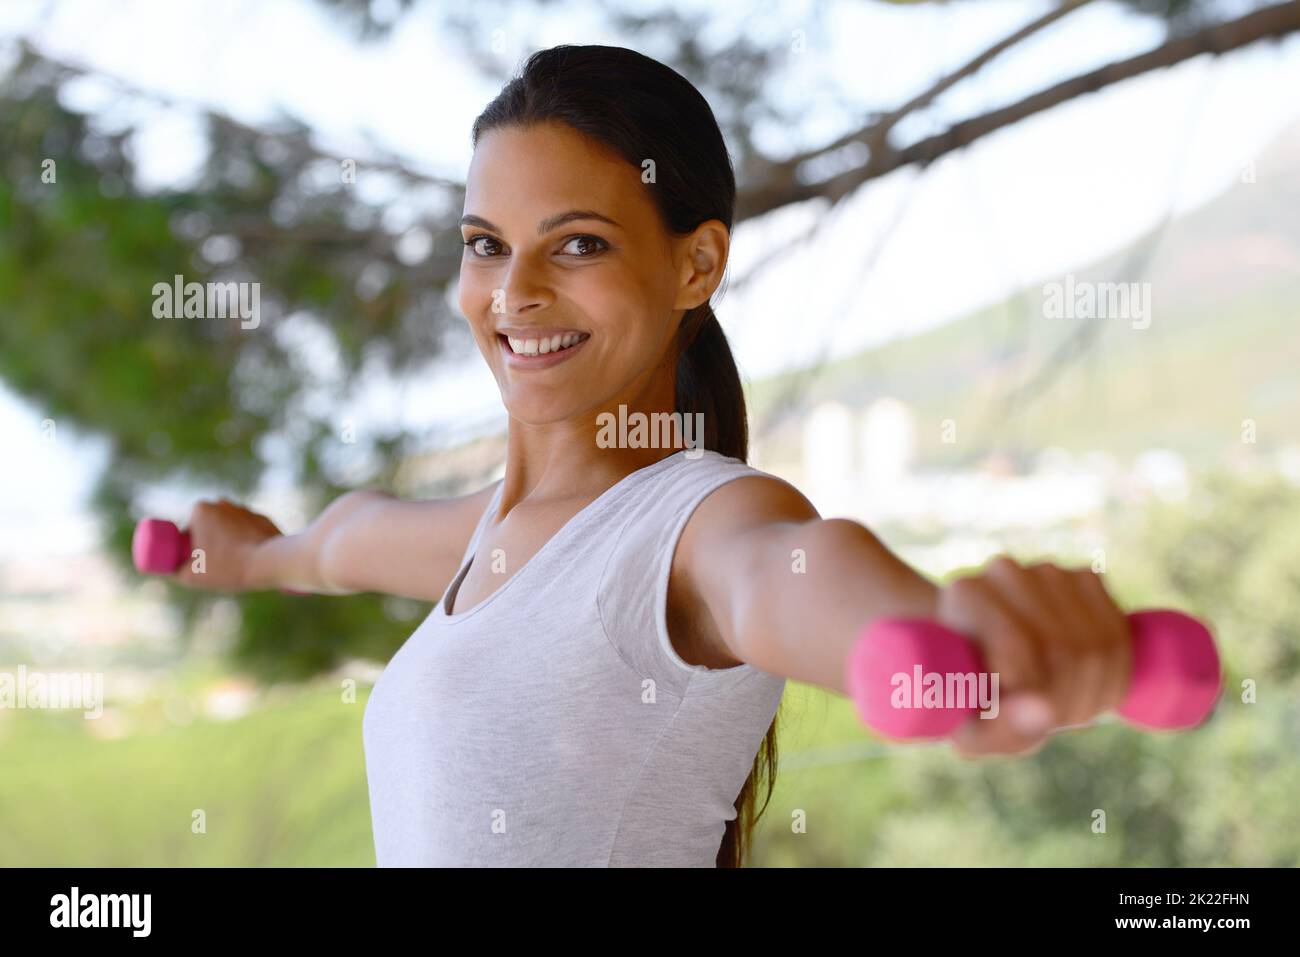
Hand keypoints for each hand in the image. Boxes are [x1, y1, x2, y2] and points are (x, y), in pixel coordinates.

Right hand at [172, 499, 282, 591]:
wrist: (271, 562)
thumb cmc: (228, 567)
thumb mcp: (191, 576)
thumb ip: (174, 571)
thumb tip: (170, 569)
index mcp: (201, 509)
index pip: (188, 531)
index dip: (188, 549)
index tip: (196, 564)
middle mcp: (223, 503)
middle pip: (208, 528)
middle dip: (208, 545)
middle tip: (214, 566)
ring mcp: (246, 509)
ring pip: (229, 529)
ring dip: (228, 542)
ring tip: (234, 563)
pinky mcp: (264, 519)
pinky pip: (248, 531)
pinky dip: (247, 543)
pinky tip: (251, 558)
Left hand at [935, 554, 1131, 758]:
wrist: (990, 660)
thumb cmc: (976, 701)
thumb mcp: (975, 731)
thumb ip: (1001, 730)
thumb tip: (1045, 711)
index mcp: (964, 597)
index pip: (1016, 646)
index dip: (1036, 696)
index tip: (1032, 720)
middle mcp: (1003, 573)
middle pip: (1062, 650)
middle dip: (1069, 703)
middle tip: (1053, 719)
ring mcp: (1046, 571)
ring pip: (1097, 644)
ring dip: (1096, 693)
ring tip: (1068, 705)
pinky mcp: (1083, 577)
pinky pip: (1118, 633)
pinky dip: (1117, 672)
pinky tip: (1090, 683)